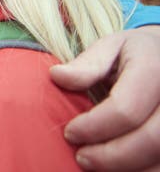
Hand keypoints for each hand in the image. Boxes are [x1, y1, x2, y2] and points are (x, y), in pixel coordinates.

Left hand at [50, 26, 159, 170]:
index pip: (125, 109)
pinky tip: (118, 167)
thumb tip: (57, 76)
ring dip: (127, 168)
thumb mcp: (110, 48)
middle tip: (82, 158)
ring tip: (97, 165)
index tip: (69, 132)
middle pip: (150, 140)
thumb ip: (87, 65)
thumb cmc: (135, 54)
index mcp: (154, 69)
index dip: (94, 126)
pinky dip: (142, 170)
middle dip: (112, 156)